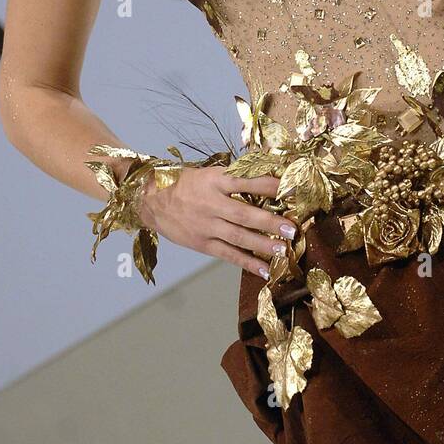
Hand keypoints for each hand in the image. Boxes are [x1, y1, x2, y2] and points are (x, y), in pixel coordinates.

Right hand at [139, 164, 294, 278]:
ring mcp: (206, 226)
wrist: (150, 200)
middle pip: (245, 214)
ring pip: (239, 237)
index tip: (290, 189)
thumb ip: (234, 178)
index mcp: (215, 180)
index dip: (269, 185)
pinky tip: (265, 269)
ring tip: (284, 250)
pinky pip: (228, 255)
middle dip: (270, 222)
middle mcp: (211, 204)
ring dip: (263, 245)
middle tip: (292, 228)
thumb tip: (267, 179)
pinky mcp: (202, 244)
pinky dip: (247, 263)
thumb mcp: (208, 173)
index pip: (247, 181)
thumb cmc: (184, 183)